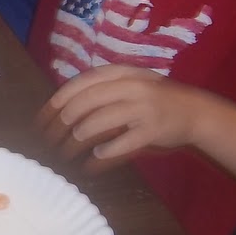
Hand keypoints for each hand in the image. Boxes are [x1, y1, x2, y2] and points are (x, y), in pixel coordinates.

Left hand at [38, 66, 210, 166]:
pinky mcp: (153, 130)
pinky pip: (120, 144)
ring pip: (97, 123)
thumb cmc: (152, 102)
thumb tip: (56, 112)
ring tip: (65, 154)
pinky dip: (102, 154)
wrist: (195, 113)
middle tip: (48, 142)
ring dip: (76, 141)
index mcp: (119, 73)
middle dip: (60, 126)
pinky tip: (91, 161)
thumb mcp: (126, 88)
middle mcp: (130, 86)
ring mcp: (143, 108)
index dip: (55, 103)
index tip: (40, 121)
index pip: (78, 85)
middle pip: (83, 104)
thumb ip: (99, 94)